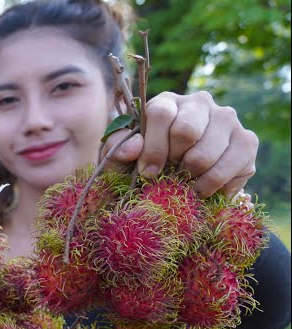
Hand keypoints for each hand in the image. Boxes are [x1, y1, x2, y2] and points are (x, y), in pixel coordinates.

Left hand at [108, 90, 257, 197]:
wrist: (175, 181)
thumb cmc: (145, 165)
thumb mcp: (122, 158)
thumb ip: (118, 149)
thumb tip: (133, 148)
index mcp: (168, 102)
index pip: (161, 114)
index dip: (153, 147)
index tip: (148, 172)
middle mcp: (201, 103)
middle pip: (186, 131)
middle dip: (173, 161)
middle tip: (171, 172)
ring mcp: (228, 120)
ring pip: (207, 154)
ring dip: (191, 177)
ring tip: (186, 181)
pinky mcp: (247, 141)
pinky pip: (230, 169)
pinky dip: (212, 186)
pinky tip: (202, 188)